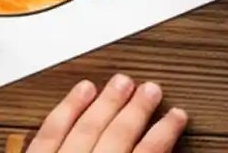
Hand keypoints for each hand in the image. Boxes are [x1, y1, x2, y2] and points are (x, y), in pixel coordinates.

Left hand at [26, 76, 186, 152]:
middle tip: (152, 88)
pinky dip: (67, 109)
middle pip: (119, 136)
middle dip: (138, 109)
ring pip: (86, 128)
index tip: (177, 116)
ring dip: (107, 102)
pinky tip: (81, 90)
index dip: (165, 133)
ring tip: (122, 81)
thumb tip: (159, 149)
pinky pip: (50, 132)